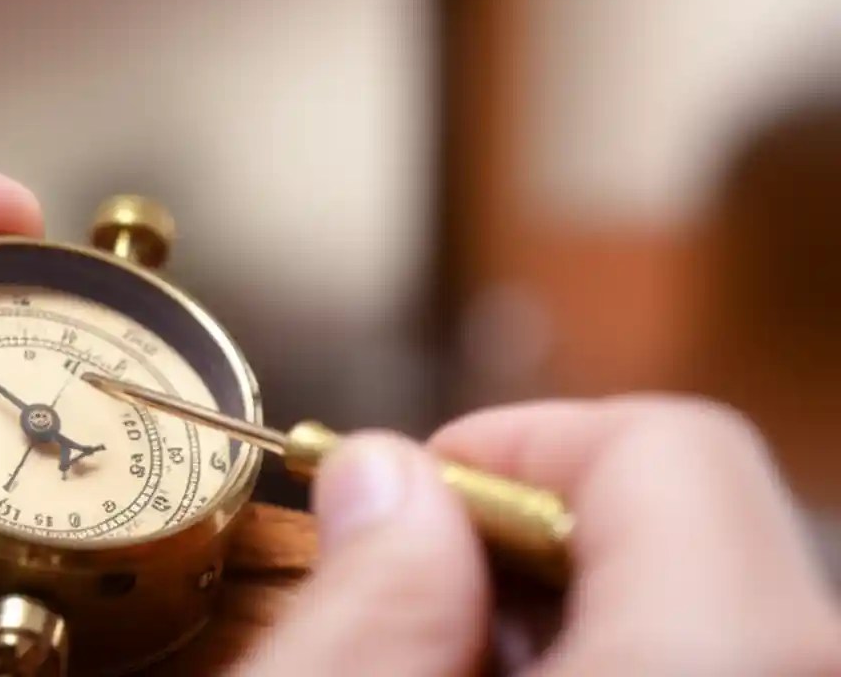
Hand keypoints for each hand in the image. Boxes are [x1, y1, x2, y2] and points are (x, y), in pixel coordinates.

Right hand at [234, 396, 840, 675]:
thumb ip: (364, 600)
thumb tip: (383, 477)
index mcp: (708, 667)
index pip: (667, 449)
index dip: (520, 440)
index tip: (420, 487)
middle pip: (697, 515)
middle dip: (535, 526)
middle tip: (426, 588)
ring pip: (714, 593)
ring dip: (576, 597)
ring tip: (469, 659)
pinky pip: (731, 658)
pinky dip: (625, 653)